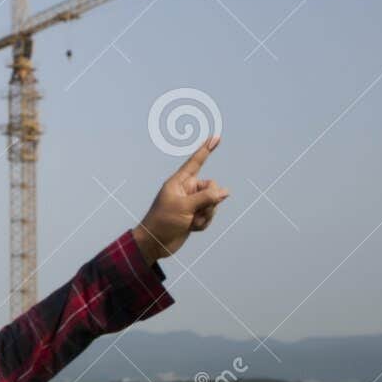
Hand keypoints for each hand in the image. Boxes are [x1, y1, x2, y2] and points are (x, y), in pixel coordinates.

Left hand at [132, 137, 229, 261]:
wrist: (156, 244)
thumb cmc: (163, 221)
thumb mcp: (185, 207)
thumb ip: (207, 198)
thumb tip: (225, 192)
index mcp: (179, 182)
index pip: (196, 162)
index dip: (207, 149)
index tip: (217, 137)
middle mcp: (187, 190)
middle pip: (212, 187)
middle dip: (210, 201)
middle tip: (196, 212)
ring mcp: (192, 203)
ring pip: (213, 203)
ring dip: (206, 215)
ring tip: (191, 222)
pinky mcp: (195, 216)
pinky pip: (209, 216)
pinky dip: (204, 223)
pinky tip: (192, 228)